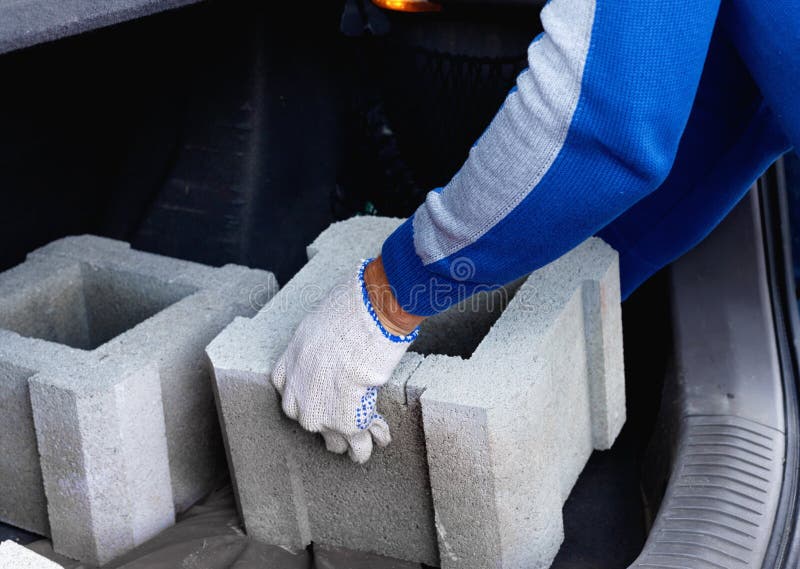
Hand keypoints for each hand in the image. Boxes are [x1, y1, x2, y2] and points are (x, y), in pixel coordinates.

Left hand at [271, 258, 421, 462]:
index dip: (303, 396)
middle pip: (306, 419)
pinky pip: (358, 443)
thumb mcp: (325, 318)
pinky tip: (380, 439)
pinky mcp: (345, 424)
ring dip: (349, 440)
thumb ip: (327, 335)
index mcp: (290, 361)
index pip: (286, 390)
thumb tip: (343, 331)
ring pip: (331, 439)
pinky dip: (370, 443)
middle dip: (326, 420)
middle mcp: (297, 391)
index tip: (315, 397)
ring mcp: (317, 412)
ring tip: (362, 441)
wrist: (362, 324)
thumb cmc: (350, 309)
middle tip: (345, 417)